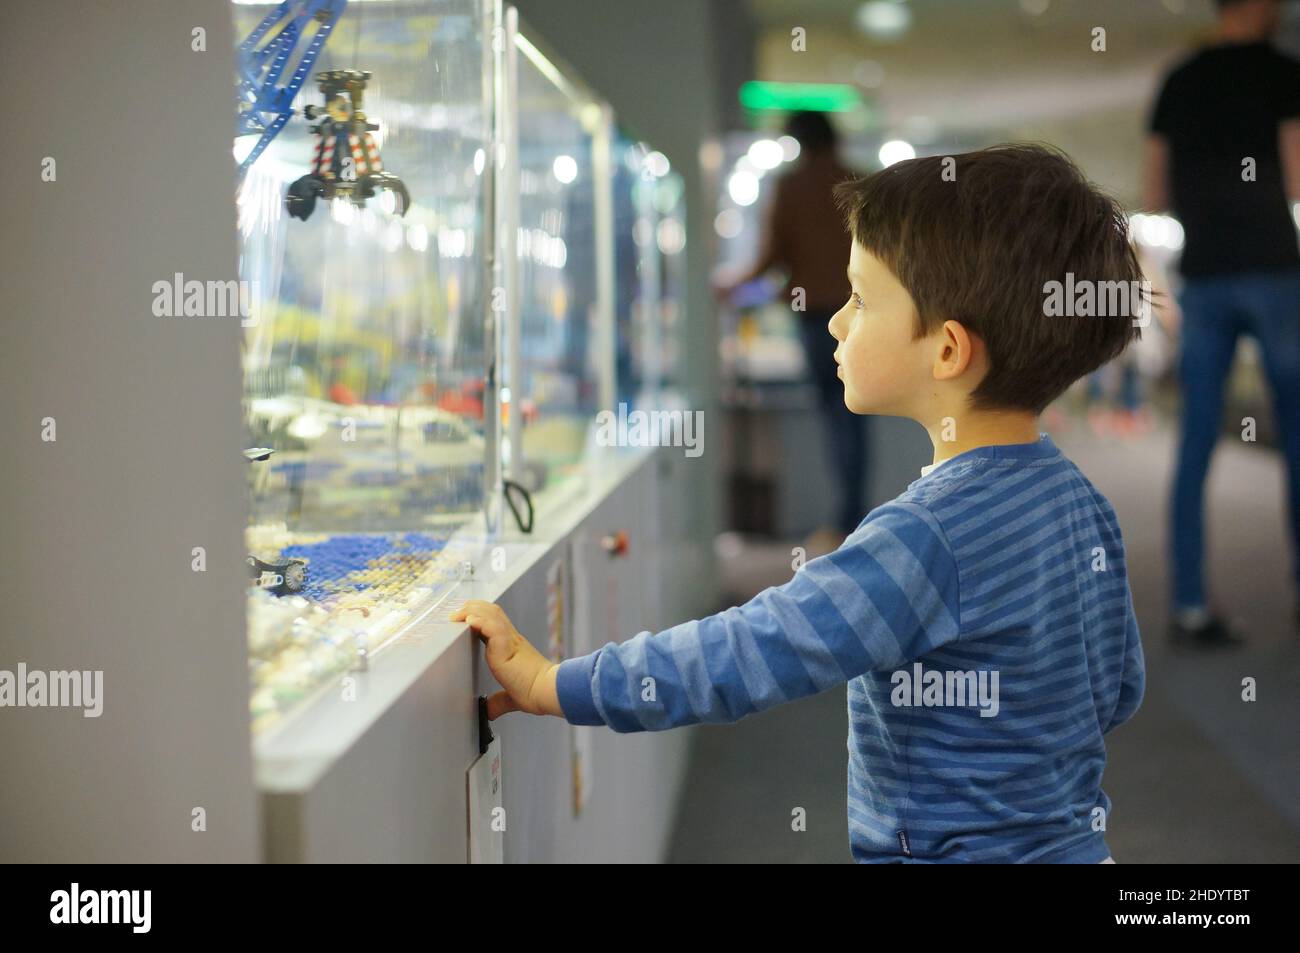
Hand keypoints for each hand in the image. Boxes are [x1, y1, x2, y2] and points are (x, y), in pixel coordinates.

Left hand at [451, 600, 561, 719]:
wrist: (548, 691)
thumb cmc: (536, 692)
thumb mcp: (511, 696)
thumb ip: (499, 701)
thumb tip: (489, 711)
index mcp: (511, 647)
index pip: (493, 623)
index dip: (478, 616)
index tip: (463, 618)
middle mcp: (511, 639)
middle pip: (491, 611)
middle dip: (472, 607)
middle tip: (455, 613)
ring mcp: (510, 640)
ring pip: (491, 613)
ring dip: (472, 610)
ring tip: (457, 614)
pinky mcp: (508, 645)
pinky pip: (492, 627)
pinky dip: (479, 621)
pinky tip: (469, 620)